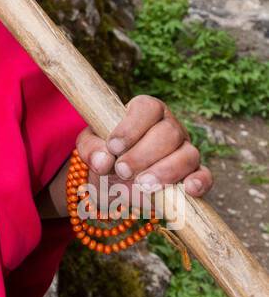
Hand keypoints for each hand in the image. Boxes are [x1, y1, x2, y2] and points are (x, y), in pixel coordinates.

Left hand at [76, 94, 212, 210]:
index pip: (147, 107)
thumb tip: (103, 161)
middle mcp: (170, 127)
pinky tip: (188, 190)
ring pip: (188, 154)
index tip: (113, 147)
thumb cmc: (107, 155)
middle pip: (169, 132)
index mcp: (145, 112)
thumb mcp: (92, 148)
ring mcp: (185, 150)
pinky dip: (199, 182)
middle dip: (144, 154)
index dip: (131, 126)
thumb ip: (92, 149)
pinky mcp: (194, 173)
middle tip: (122, 170)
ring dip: (166, 171)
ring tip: (143, 185)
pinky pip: (204, 175)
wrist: (116, 182)